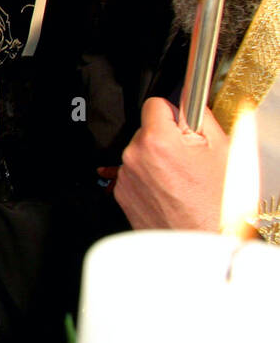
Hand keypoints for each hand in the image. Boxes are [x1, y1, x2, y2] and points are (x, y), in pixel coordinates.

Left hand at [114, 97, 226, 230]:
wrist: (205, 242)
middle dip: (165, 139)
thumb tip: (187, 100)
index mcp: (157, 141)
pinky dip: (149, 178)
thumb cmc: (217, 203)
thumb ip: (199, 117)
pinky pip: (135, 174)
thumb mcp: (221, 150)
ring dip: (156, 160)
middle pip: (146, 130)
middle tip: (189, 161)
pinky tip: (169, 192)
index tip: (183, 125)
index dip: (172, 113)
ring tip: (182, 182)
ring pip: (140, 153)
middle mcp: (134, 157)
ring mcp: (126, 177)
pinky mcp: (121, 194)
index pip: (154, 104)